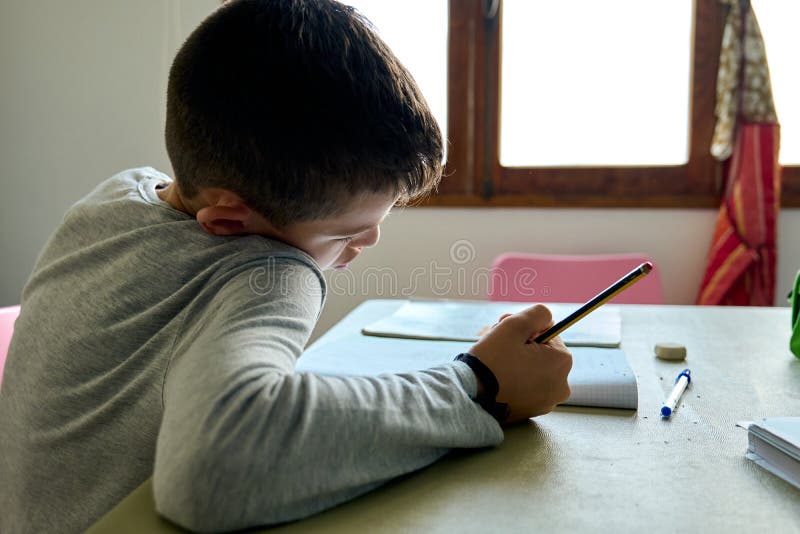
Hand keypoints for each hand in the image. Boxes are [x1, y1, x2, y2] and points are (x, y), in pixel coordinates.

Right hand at [468, 304, 571, 422]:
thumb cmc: (492, 360)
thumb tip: (548, 317)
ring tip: (495, 363)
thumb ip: (537, 314)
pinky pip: (527, 387)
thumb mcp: (514, 325)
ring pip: (533, 369)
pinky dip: (515, 380)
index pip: (548, 333)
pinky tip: (497, 378)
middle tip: (497, 345)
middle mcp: (561, 385)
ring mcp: (547, 401)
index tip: (507, 334)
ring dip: (517, 361)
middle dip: (521, 345)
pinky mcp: (533, 411)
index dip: (525, 330)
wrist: (470, 397)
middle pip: (541, 352)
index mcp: (562, 362)